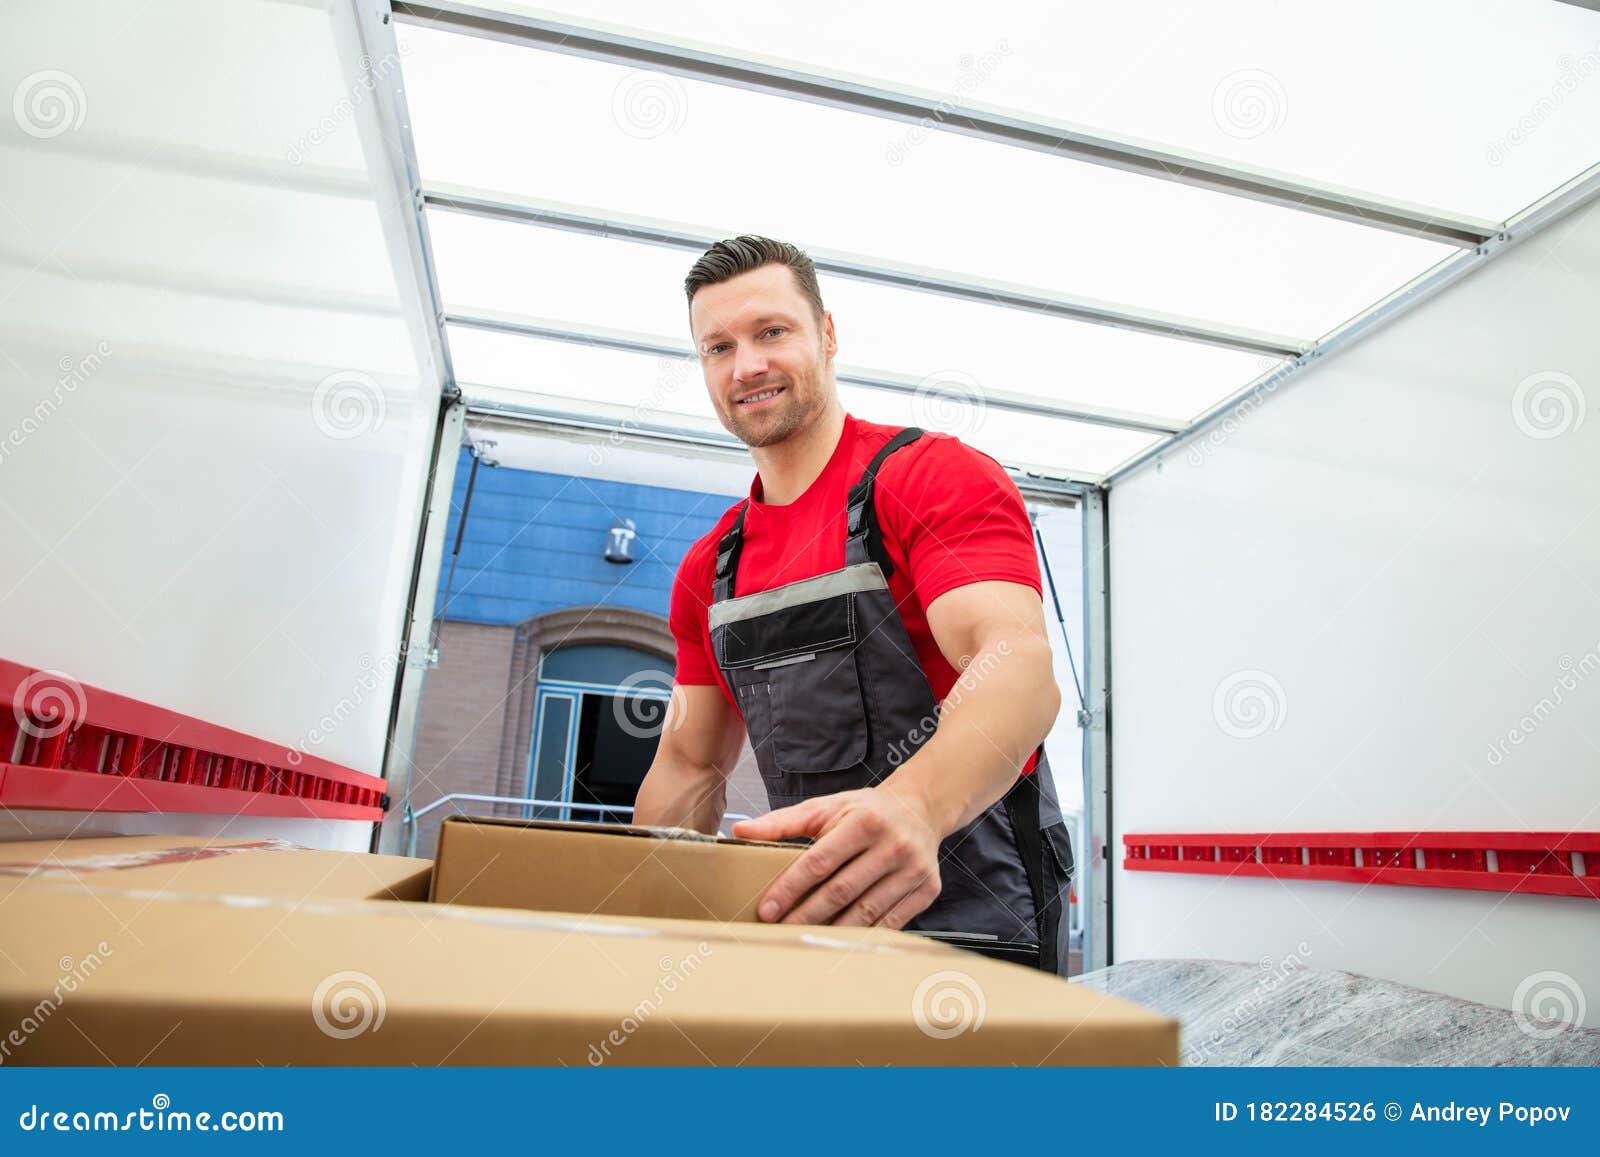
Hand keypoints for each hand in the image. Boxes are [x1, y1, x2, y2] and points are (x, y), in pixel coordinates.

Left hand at [730, 786, 942, 927]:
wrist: (921, 807)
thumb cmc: (865, 810)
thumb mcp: (825, 807)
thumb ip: (782, 821)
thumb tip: (740, 832)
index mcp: (864, 822)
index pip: (819, 861)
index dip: (791, 888)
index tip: (767, 909)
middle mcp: (893, 845)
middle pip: (841, 891)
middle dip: (805, 915)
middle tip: (780, 931)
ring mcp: (913, 870)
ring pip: (866, 912)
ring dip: (832, 931)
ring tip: (805, 941)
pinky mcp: (927, 889)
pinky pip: (891, 921)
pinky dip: (864, 935)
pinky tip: (841, 941)